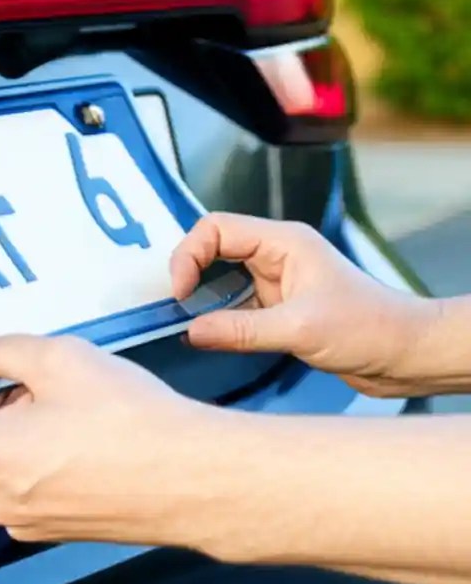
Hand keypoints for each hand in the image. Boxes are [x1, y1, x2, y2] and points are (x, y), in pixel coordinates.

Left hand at [0, 333, 217, 545]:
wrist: (197, 482)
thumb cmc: (132, 424)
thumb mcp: (60, 359)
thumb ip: (4, 350)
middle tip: (46, 384)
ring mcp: (21, 521)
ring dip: (22, 431)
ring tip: (75, 411)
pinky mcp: (52, 530)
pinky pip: (27, 483)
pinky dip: (44, 459)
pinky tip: (87, 439)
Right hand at [170, 212, 439, 396]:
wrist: (407, 355)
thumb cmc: (369, 328)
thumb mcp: (299, 330)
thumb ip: (240, 330)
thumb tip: (190, 331)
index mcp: (283, 242)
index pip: (216, 228)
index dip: (189, 255)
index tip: (181, 293)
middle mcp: (276, 255)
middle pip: (213, 248)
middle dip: (189, 272)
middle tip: (176, 306)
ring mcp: (276, 281)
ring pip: (220, 277)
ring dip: (202, 297)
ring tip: (186, 321)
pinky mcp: (278, 308)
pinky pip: (234, 304)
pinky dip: (217, 317)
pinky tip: (210, 336)